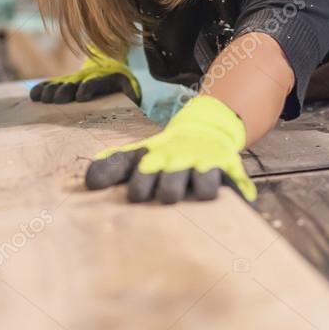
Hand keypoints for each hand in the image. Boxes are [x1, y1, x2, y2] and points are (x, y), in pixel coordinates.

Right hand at [30, 45, 140, 105]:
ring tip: (44, 99)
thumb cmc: (124, 90)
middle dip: (66, 90)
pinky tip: (34, 96)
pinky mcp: (63, 84)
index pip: (97, 81)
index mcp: (108, 79)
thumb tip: (131, 105)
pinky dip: (42, 89)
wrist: (112, 71)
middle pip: (75, 83)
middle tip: (59, 99)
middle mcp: (88, 77)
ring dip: (51, 91)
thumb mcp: (132, 92)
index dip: (89, 87)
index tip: (80, 96)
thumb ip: (132, 97)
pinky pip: (50, 85)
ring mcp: (74, 80)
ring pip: (60, 83)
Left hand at [85, 94, 256, 203]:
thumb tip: (89, 184)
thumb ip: (112, 166)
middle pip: (172, 183)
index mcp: (154, 160)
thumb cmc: (164, 153)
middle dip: (170, 189)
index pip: (142, 172)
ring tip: (201, 194)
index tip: (135, 196)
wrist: (204, 129)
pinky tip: (240, 200)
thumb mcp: (137, 155)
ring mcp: (205, 166)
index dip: (139, 184)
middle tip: (168, 196)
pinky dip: (239, 193)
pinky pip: (236, 184)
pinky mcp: (228, 170)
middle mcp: (179, 163)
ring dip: (202, 189)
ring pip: (204, 184)